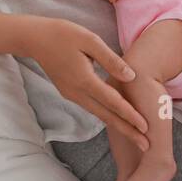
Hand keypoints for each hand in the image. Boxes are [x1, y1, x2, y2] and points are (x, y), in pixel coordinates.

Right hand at [16, 15, 148, 150]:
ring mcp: (72, 95)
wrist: (36, 39)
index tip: (146, 128)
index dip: (130, 115)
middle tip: (146, 146)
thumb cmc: (64, 34)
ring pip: (99, 114)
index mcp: (84, 80)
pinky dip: (107, 115)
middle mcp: (77, 93)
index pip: (112, 102)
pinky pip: (92, 108)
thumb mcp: (90, 40)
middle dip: (127, 131)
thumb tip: (131, 76)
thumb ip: (111, 60)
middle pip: (107, 116)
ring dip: (118, 125)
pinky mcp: (69, 93)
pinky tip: (116, 119)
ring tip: (135, 136)